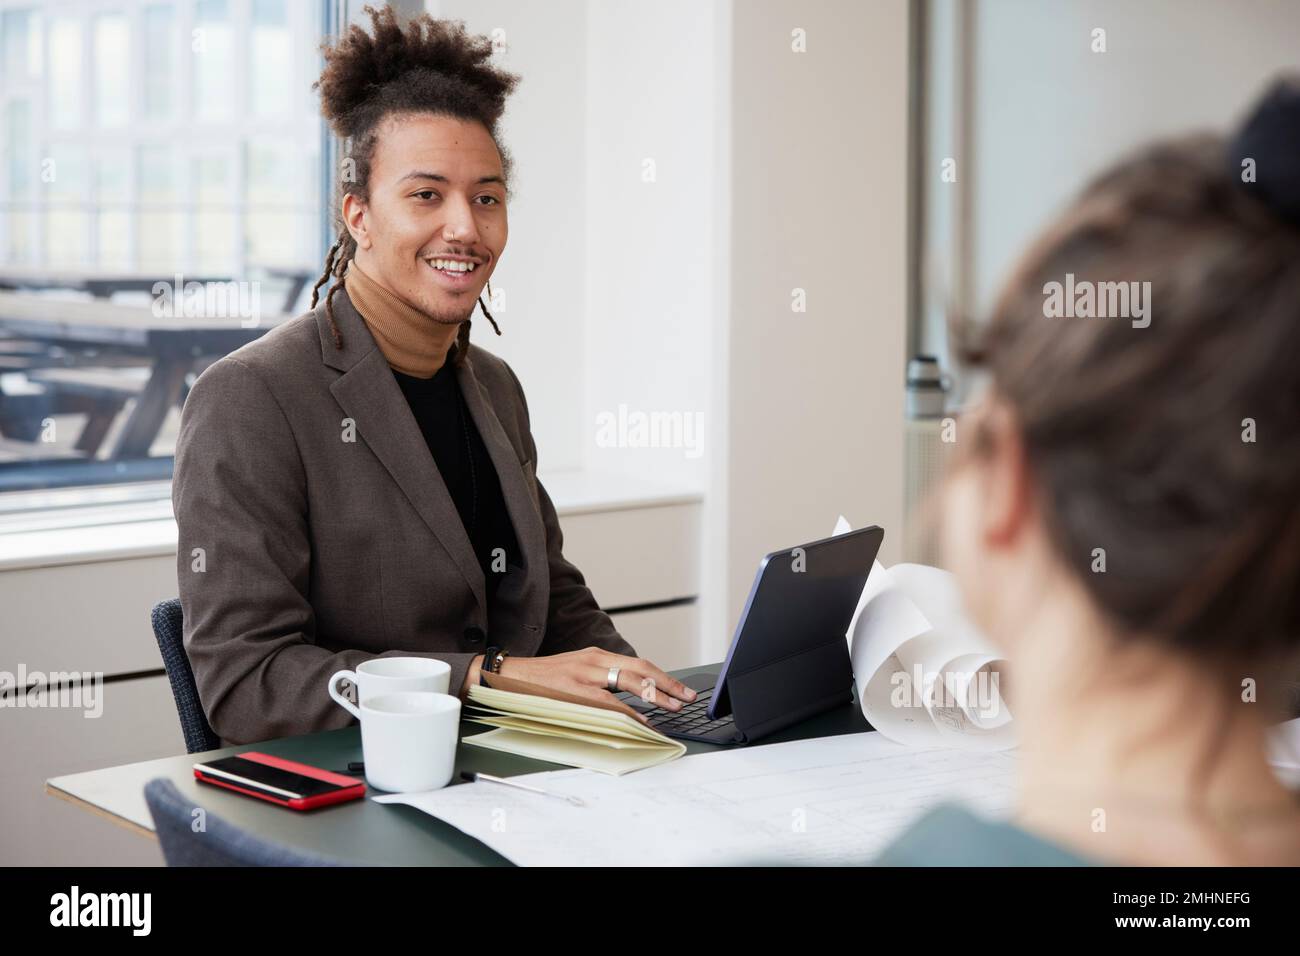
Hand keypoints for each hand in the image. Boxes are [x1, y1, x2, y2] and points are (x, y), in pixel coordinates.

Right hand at [498, 647, 696, 723]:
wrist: (510, 677)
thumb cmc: (544, 681)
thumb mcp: (577, 672)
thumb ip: (602, 680)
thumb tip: (632, 697)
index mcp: (597, 656)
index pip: (639, 664)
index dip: (663, 677)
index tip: (681, 690)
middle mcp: (594, 661)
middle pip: (640, 669)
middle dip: (668, 684)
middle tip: (687, 698)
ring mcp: (584, 675)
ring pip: (628, 682)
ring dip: (655, 696)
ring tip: (673, 708)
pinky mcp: (573, 691)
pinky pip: (608, 702)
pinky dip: (628, 711)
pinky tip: (641, 720)